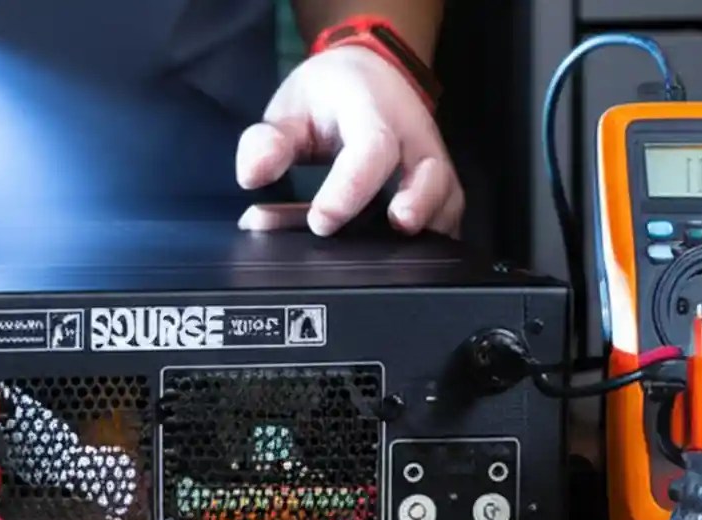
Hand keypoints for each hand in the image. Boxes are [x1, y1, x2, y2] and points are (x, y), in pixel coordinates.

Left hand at [236, 45, 463, 237]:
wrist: (370, 74)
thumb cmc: (328, 97)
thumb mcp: (290, 108)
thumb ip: (267, 142)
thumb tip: (252, 177)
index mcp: (371, 110)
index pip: (372, 148)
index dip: (350, 189)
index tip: (321, 221)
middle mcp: (412, 134)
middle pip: (430, 172)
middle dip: (416, 205)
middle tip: (393, 230)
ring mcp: (432, 158)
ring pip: (448, 195)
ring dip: (430, 227)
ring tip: (405, 259)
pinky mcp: (440, 181)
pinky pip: (449, 212)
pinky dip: (436, 237)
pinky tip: (409, 263)